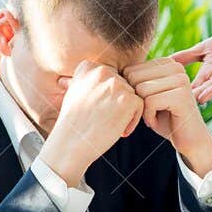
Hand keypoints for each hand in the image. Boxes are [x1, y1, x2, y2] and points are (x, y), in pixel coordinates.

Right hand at [37, 62, 142, 187]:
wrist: (71, 143)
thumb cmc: (72, 123)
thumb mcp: (74, 92)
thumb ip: (88, 81)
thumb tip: (98, 76)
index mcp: (88, 67)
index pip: (110, 76)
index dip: (107, 95)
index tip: (96, 109)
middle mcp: (103, 72)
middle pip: (123, 84)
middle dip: (118, 103)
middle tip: (105, 120)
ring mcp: (116, 85)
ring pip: (132, 95)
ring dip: (126, 112)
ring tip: (111, 125)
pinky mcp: (128, 99)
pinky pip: (140, 106)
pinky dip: (133, 120)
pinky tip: (120, 131)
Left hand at [123, 57, 211, 175]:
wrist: (188, 140)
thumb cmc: (164, 117)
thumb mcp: (147, 95)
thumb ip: (135, 80)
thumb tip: (107, 69)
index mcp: (166, 62)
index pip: (130, 70)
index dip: (131, 92)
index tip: (145, 104)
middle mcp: (176, 67)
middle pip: (134, 77)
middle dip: (136, 100)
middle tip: (149, 112)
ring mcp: (181, 80)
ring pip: (141, 90)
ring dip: (142, 110)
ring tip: (155, 116)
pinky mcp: (181, 96)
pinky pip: (149, 102)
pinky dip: (149, 117)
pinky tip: (157, 121)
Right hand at [176, 27, 211, 104]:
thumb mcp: (203, 48)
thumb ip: (186, 56)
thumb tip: (166, 60)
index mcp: (207, 74)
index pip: (193, 85)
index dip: (183, 91)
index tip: (170, 99)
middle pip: (204, 89)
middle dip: (195, 96)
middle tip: (182, 103)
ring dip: (210, 93)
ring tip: (199, 99)